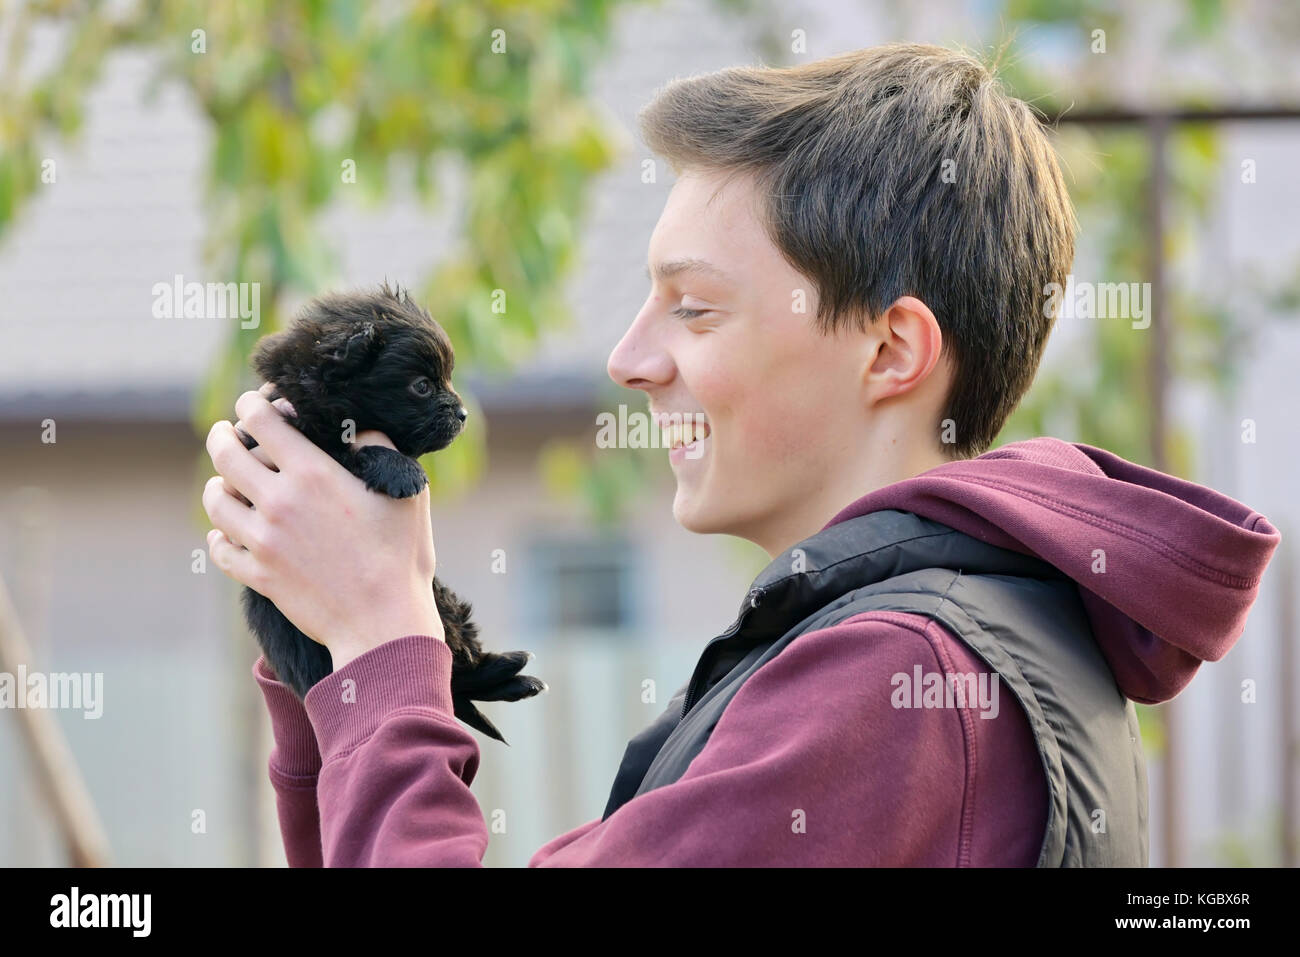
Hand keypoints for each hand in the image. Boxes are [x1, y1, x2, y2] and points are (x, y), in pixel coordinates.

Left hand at [203, 384, 444, 671]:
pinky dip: (217, 536)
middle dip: (222, 436)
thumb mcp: (406, 492)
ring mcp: (263, 541)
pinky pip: (219, 549)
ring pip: (215, 501)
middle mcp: (279, 502)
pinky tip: (225, 532)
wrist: (383, 623)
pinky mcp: (259, 575)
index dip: (252, 404)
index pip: (262, 420)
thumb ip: (382, 450)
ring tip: (224, 482)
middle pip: (226, 454)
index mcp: (313, 474)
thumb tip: (362, 429)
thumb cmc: (402, 557)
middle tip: (226, 433)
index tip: (252, 402)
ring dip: (217, 486)